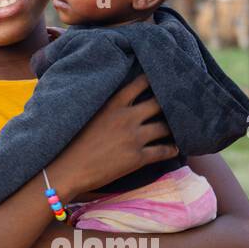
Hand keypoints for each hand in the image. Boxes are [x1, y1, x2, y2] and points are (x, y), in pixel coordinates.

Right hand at [49, 73, 176, 199]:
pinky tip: (176, 148)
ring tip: (182, 128)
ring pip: (164, 127)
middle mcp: (127, 117)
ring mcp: (133, 137)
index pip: (141, 82)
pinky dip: (172, 149)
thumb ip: (103, 103)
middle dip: (170, 103)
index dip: (155, 79)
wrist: (66, 169)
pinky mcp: (137, 158)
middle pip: (159, 103)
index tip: (165, 79)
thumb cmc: (70, 141)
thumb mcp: (86, 113)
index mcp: (113, 103)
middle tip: (180, 104)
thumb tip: (111, 97)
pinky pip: (163, 151)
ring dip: (174, 128)